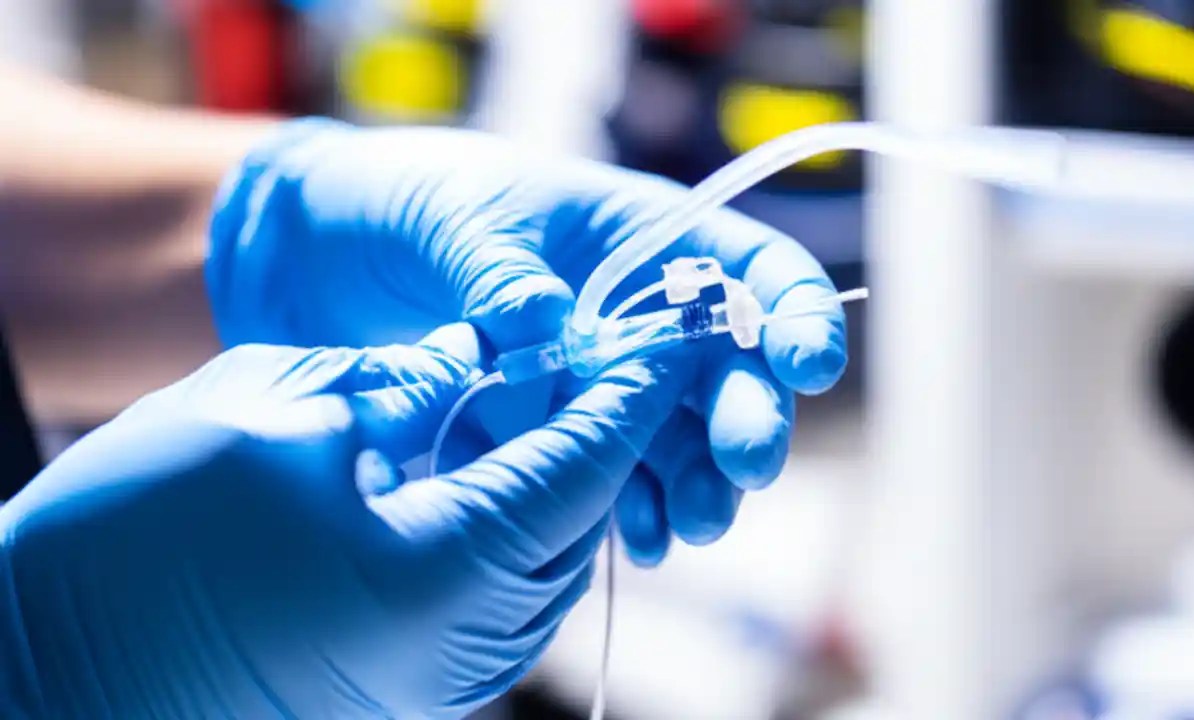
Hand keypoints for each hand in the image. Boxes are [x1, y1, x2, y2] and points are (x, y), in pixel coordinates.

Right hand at [0, 329, 689, 718]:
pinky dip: (504, 514)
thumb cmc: (142, 537)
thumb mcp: (276, 413)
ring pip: (543, 548)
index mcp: (452, 567)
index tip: (665, 330)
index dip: (632, 385)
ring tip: (538, 390)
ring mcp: (448, 671)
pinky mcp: (415, 676)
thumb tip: (473, 361)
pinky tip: (476, 459)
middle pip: (579, 509)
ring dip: (551, 467)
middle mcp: (474, 639)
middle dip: (598, 423)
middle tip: (601, 345)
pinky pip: (496, 583)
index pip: (588, 459)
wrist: (56, 667)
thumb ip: (401, 379)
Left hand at [208, 120, 848, 564]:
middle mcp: (632, 314)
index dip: (790, 312)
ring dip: (695, 482)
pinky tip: (634, 542)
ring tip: (691, 524)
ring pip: (677, 438)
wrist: (317, 263)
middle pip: (722, 369)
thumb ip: (495, 266)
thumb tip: (545, 321)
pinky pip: (611, 476)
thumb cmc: (399, 206)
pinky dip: (628, 510)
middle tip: (743, 468)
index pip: (744, 269)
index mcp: (633, 237)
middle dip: (744, 417)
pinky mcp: (553, 434)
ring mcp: (597, 380)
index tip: (804, 364)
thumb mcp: (446, 217)